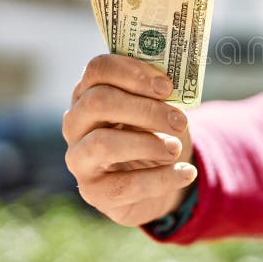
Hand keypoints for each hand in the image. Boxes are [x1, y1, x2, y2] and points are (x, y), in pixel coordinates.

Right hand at [63, 54, 196, 225]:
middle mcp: (76, 122)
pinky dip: (162, 179)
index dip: (133, 73)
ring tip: (176, 148)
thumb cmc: (155, 132)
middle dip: (145, 110)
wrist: (158, 178)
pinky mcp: (93, 192)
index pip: (98, 69)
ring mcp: (78, 158)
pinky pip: (124, 186)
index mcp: (90, 91)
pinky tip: (186, 173)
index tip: (167, 87)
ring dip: (148, 144)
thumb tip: (173, 87)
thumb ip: (159, 93)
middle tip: (180, 120)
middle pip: (98, 102)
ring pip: (102, 144)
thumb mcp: (158, 107)